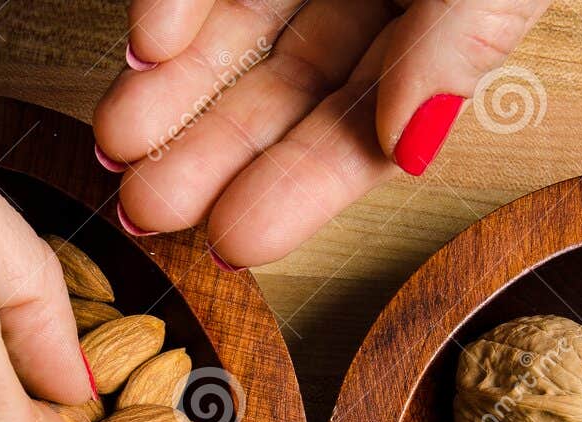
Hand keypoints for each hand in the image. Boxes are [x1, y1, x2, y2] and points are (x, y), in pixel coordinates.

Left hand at [93, 0, 549, 267]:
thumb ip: (464, 36)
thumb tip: (409, 148)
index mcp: (443, 17)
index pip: (366, 123)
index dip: (298, 186)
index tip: (234, 239)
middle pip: (285, 88)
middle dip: (212, 152)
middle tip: (149, 211)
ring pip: (238, 27)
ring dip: (174, 90)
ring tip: (118, 144)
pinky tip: (147, 44)